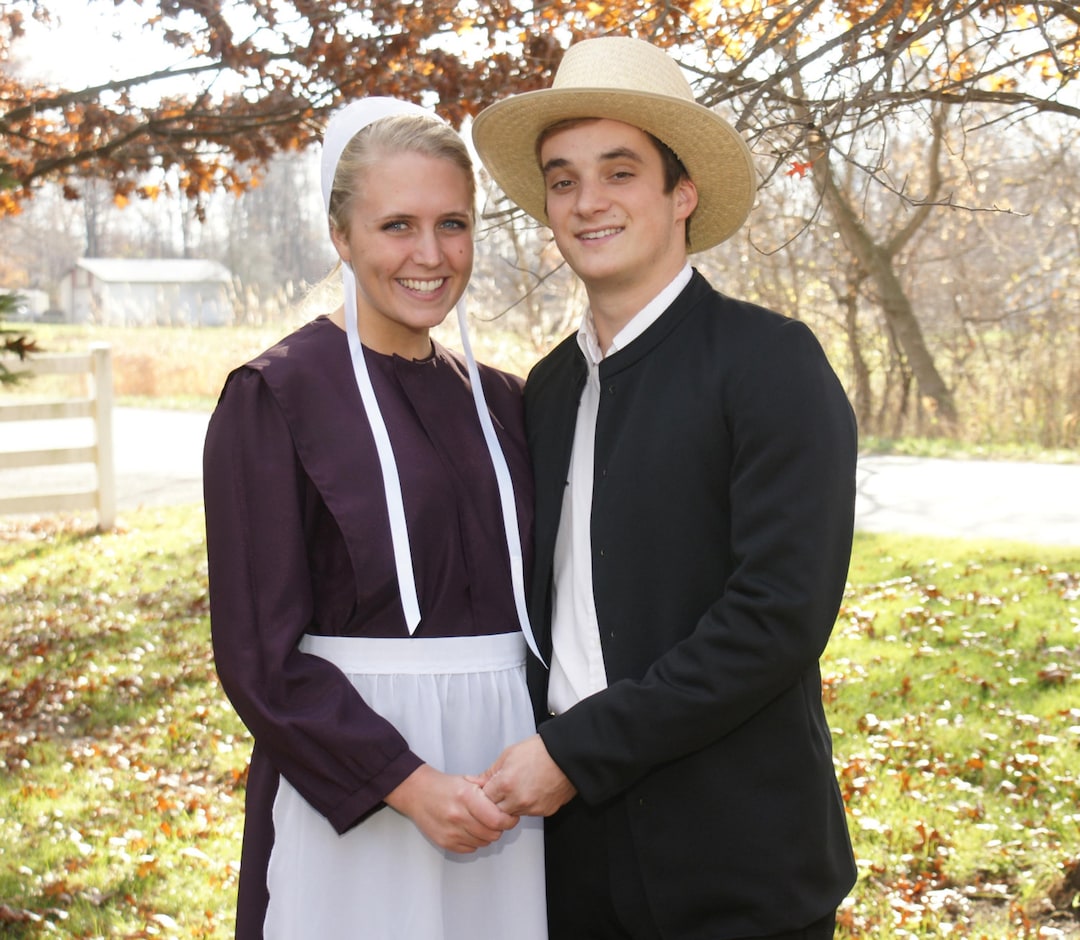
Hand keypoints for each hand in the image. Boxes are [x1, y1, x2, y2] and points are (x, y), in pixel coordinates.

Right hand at [385, 764, 518, 853]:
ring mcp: (451, 832)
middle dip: (500, 828)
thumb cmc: (443, 786)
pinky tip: (470, 830)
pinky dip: (475, 841)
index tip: (511, 816)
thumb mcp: (467, 780)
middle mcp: (458, 816)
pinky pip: (470, 849)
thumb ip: (488, 789)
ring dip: (487, 835)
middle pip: (492, 834)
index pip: (497, 819)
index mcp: (466, 797)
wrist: (417, 793)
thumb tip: (508, 798)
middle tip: (498, 820)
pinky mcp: (445, 843)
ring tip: (482, 823)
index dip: (508, 820)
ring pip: (483, 843)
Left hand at [479, 734, 576, 816]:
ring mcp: (531, 808)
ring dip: (510, 805)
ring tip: (518, 787)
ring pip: (511, 815)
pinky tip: (530, 791)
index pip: (483, 800)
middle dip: (495, 802)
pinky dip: (525, 806)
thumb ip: (490, 772)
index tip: (487, 788)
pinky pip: (527, 813)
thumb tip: (476, 782)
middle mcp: (517, 800)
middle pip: (494, 812)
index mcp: (505, 783)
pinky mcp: (543, 812)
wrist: (567, 755)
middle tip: (501, 789)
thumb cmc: (540, 751)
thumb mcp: (508, 754)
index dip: (484, 793)